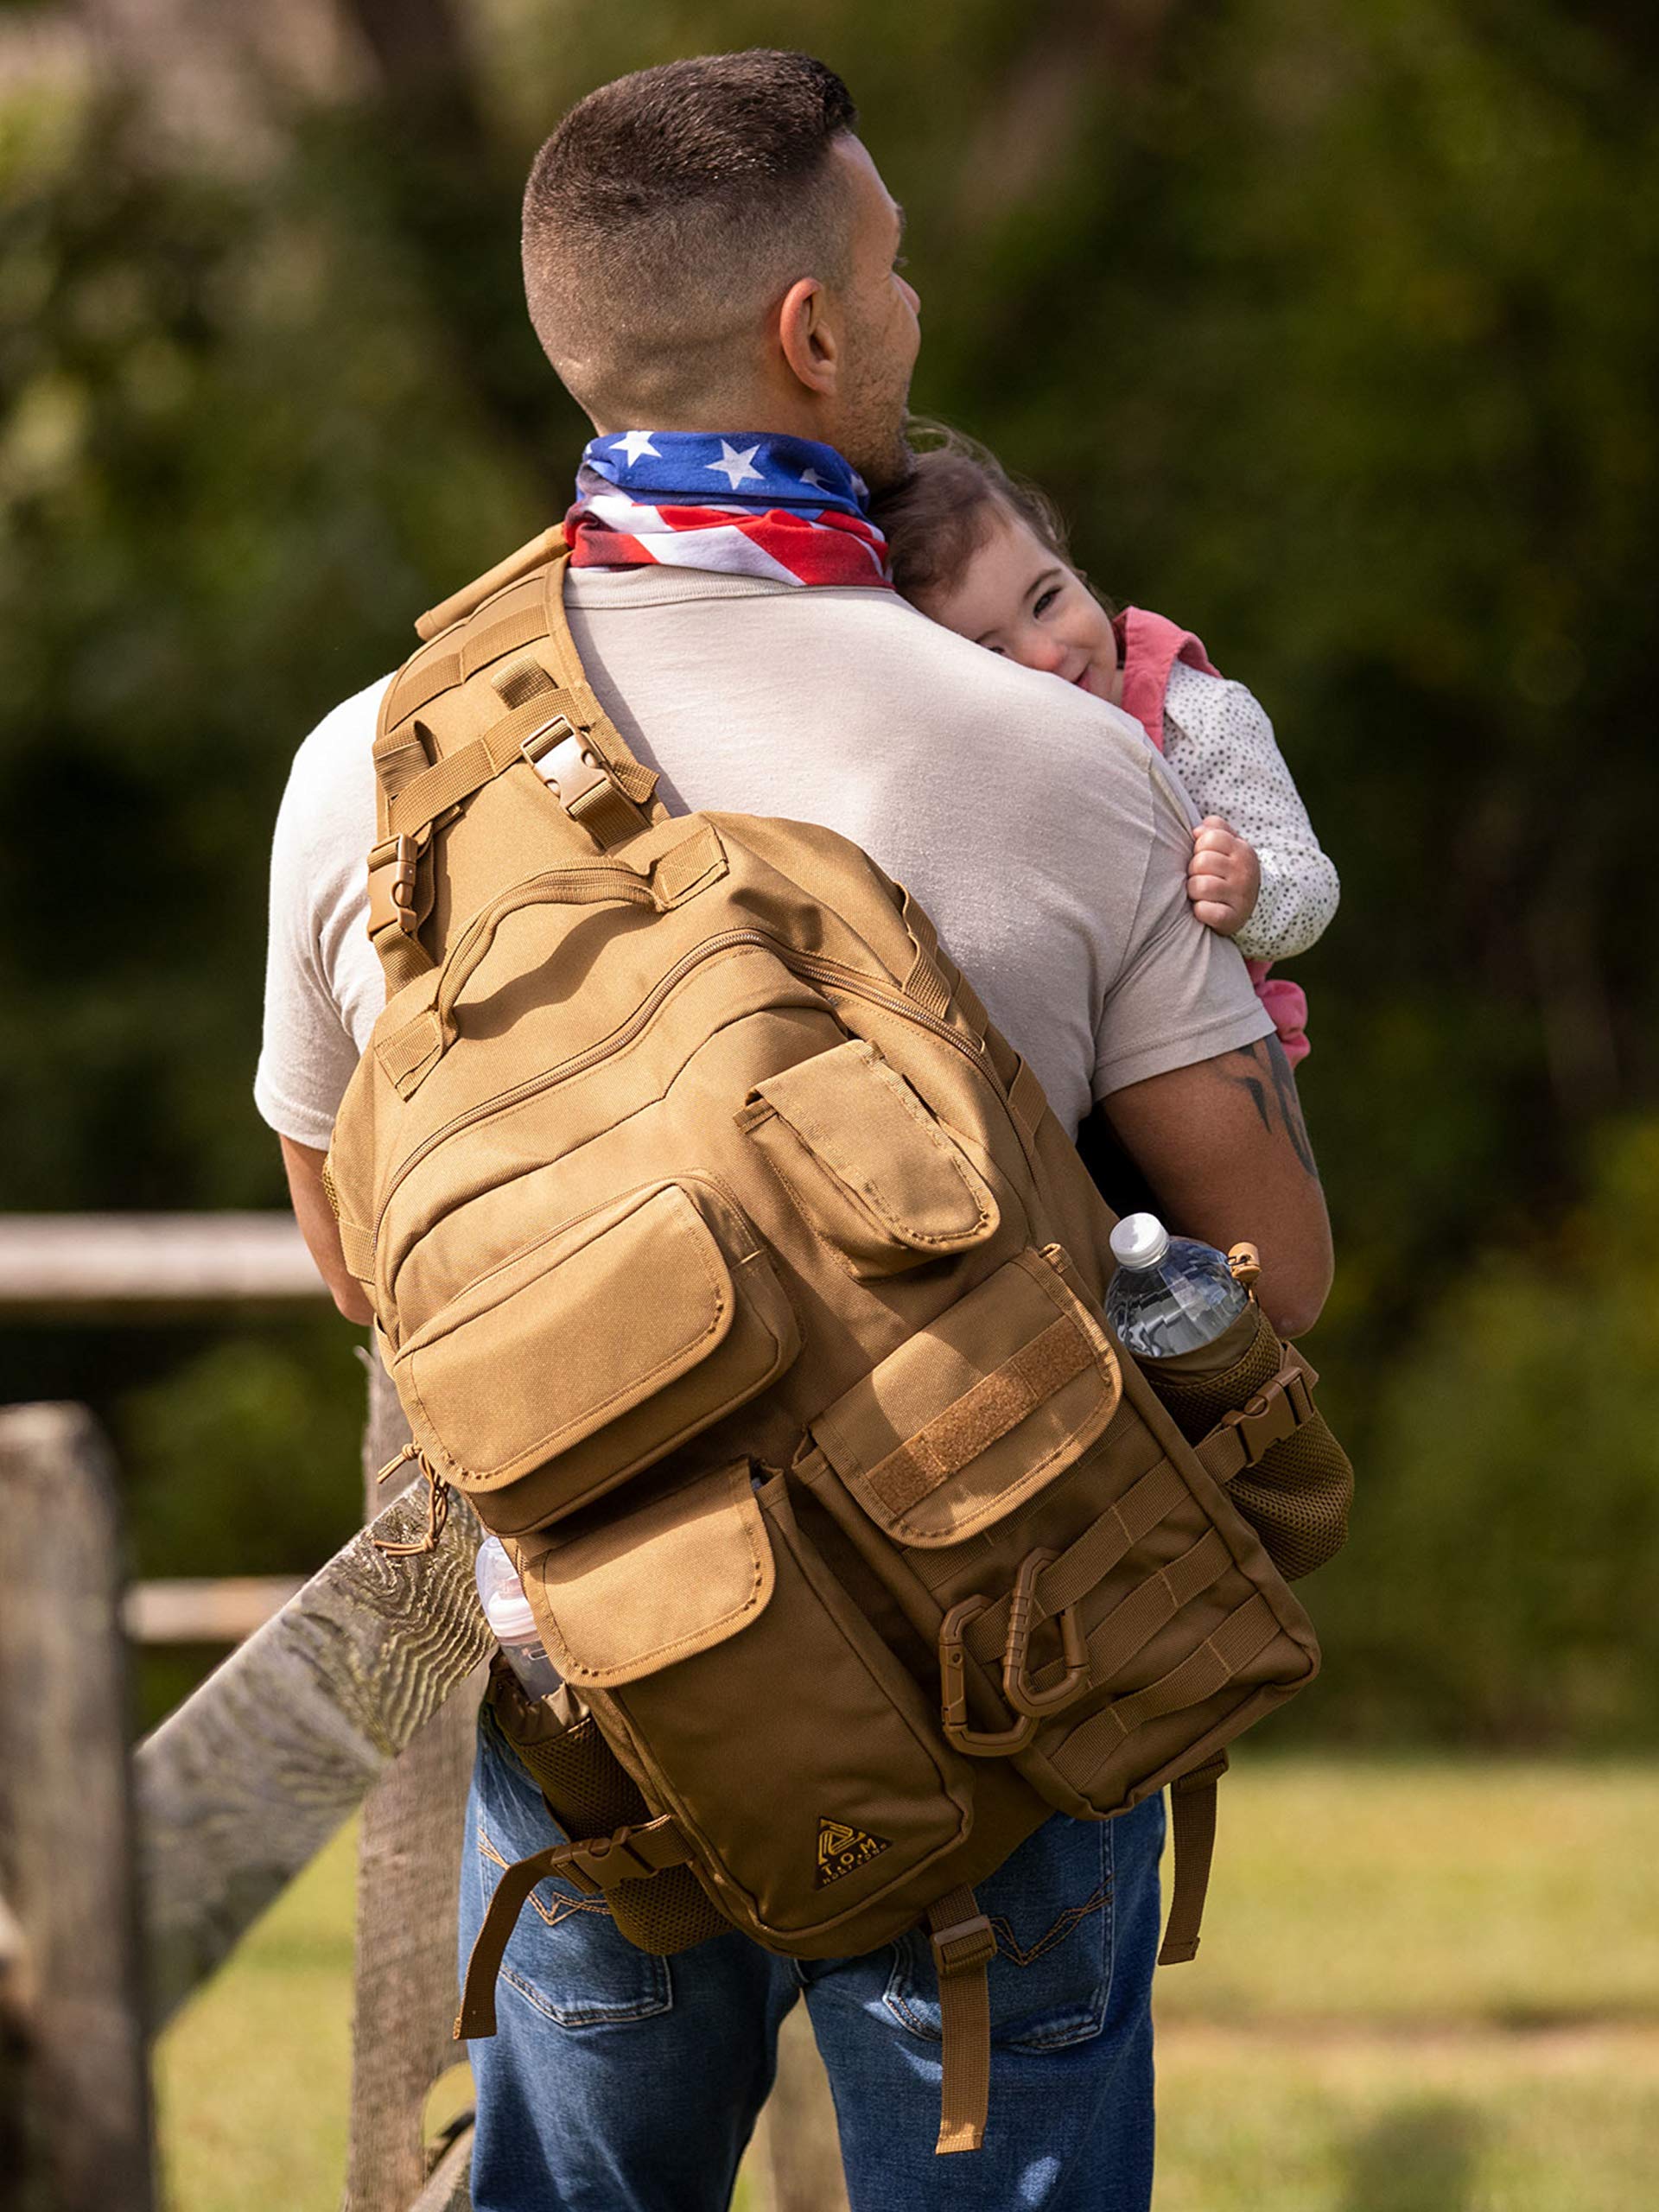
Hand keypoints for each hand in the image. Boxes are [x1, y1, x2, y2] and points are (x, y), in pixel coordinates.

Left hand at [1188, 816, 1259, 936]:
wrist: (1248, 907)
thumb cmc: (1229, 872)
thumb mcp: (1230, 846)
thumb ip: (1215, 829)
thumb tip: (1197, 830)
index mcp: (1242, 850)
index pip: (1211, 837)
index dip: (1200, 847)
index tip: (1204, 857)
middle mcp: (1244, 871)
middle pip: (1201, 862)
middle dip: (1194, 871)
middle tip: (1202, 878)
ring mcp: (1240, 895)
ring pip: (1200, 886)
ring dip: (1194, 891)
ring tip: (1201, 894)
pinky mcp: (1232, 918)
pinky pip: (1203, 910)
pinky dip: (1199, 911)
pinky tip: (1205, 909)